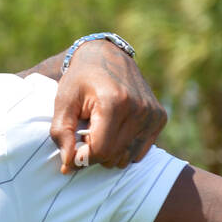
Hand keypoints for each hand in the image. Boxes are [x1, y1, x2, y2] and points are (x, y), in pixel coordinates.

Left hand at [50, 40, 167, 172]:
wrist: (106, 56)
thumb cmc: (80, 80)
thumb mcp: (63, 102)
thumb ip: (61, 134)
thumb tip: (68, 165)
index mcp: (114, 103)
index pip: (101, 150)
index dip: (83, 158)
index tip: (72, 153)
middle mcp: (139, 109)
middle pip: (115, 156)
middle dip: (94, 155)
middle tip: (83, 139)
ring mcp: (153, 114)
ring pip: (128, 157)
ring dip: (110, 153)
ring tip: (98, 133)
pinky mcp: (160, 118)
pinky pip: (140, 150)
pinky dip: (124, 148)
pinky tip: (113, 131)